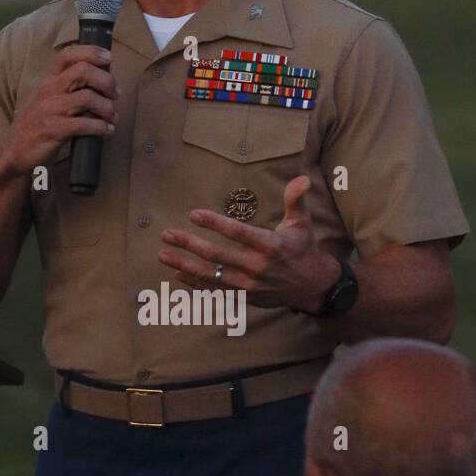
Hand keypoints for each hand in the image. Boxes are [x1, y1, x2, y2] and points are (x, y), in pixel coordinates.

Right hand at [0, 44, 119, 175]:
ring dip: (107, 107)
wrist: (14, 150)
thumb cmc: (37, 123)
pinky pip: (84, 124)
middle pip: (83, 71)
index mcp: (48, 80)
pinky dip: (101, 127)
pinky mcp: (54, 129)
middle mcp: (49, 90)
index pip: (67, 54)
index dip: (91, 51)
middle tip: (116, 94)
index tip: (108, 57)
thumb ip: (69, 87)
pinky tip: (107, 130)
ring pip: (87, 97)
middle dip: (107, 81)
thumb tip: (103, 78)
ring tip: (112, 117)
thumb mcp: (48, 98)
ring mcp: (51, 109)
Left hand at [158, 175, 342, 311]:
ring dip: (185, 265)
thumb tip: (302, 178)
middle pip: (218, 255)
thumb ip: (296, 199)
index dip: (215, 223)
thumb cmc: (303, 249)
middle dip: (190, 244)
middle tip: (167, 235)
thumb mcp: (302, 222)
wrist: (312, 286)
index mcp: (270, 246)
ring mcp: (249, 285)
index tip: (194, 214)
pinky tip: (177, 273)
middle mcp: (257, 267)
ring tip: (163, 254)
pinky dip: (195, 284)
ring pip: (212, 275)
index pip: (238, 233)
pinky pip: (216, 291)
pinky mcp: (245, 297)